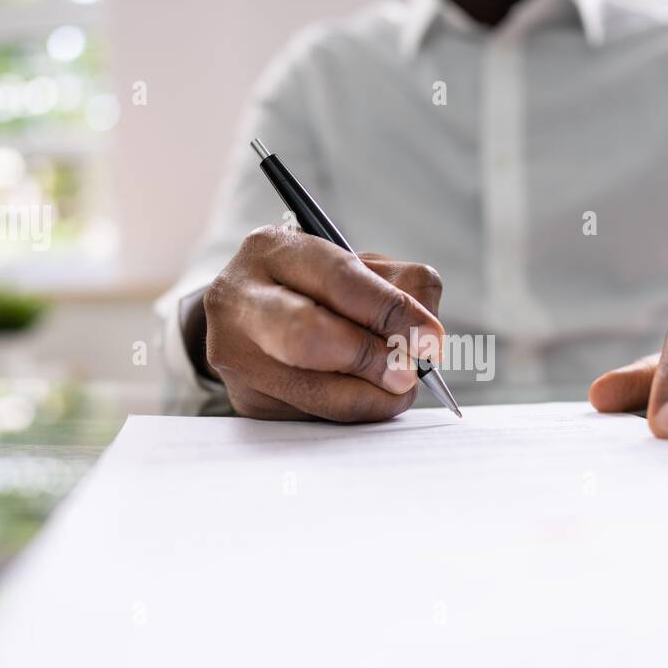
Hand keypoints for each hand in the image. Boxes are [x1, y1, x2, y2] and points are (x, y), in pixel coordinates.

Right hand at [202, 226, 444, 420]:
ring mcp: (236, 357)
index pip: (340, 280)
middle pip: (308, 338)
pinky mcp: (247, 402)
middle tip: (410, 374)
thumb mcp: (356, 267)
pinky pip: (316, 418)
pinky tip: (356, 393)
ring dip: (371, 398)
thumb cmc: (318, 288)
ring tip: (395, 388)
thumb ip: (398, 289)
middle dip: (372, 360)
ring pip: (317, 394)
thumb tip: (425, 343)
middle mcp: (240, 301)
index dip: (391, 312)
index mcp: (272, 249)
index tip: (431, 339)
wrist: (252, 318)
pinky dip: (351, 410)